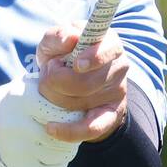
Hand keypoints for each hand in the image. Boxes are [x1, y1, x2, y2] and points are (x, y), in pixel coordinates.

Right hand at [0, 71, 80, 166]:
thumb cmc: (7, 105)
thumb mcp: (24, 88)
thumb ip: (51, 90)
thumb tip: (80, 100)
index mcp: (22, 101)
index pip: (62, 111)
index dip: (73, 114)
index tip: (76, 114)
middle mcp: (20, 126)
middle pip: (63, 134)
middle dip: (72, 133)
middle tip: (74, 130)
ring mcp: (18, 150)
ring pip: (60, 153)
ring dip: (67, 148)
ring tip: (64, 142)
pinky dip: (59, 161)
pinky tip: (55, 154)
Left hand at [36, 25, 129, 144]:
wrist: (69, 81)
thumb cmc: (62, 55)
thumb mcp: (55, 41)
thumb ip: (58, 35)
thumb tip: (69, 39)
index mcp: (109, 43)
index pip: (109, 49)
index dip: (94, 57)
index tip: (76, 64)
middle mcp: (119, 66)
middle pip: (87, 81)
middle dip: (57, 80)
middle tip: (48, 73)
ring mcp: (117, 92)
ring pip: (82, 101)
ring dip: (55, 97)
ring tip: (48, 88)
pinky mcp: (110, 115)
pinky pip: (92, 128)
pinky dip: (70, 131)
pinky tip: (51, 127)